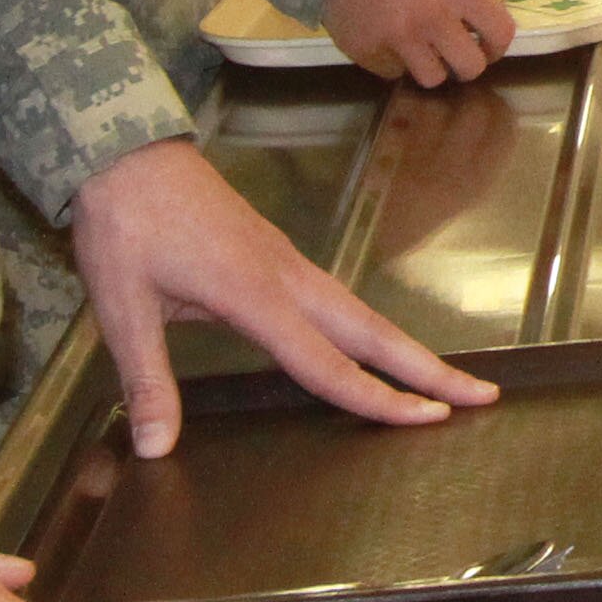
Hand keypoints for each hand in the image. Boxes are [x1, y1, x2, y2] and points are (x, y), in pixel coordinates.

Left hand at [67, 137, 499, 458]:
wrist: (125, 152)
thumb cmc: (124, 226)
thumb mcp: (121, 307)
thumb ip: (145, 379)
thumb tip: (155, 449)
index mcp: (253, 293)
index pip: (325, 361)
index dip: (376, 397)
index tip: (425, 420)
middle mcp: (285, 277)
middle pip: (371, 331)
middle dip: (428, 367)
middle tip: (480, 397)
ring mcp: (286, 262)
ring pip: (360, 313)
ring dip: (405, 348)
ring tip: (442, 380)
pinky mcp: (276, 255)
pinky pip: (338, 300)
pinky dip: (370, 329)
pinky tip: (371, 345)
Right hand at [319, 0, 512, 85]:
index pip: (499, 32)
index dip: (500, 44)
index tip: (492, 43)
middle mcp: (432, 18)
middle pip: (470, 68)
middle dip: (469, 61)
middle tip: (460, 50)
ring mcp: (398, 40)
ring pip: (432, 78)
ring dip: (432, 65)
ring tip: (425, 48)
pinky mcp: (366, 51)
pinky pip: (392, 73)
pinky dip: (395, 62)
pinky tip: (391, 42)